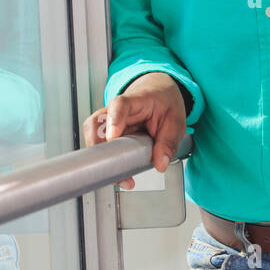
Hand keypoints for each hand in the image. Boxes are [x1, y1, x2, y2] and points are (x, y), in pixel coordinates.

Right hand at [81, 72, 186, 190]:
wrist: (158, 92)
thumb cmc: (164, 102)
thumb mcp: (176, 121)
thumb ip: (169, 142)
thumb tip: (161, 163)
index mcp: (135, 100)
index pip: (119, 106)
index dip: (114, 120)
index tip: (113, 136)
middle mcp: (115, 110)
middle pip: (96, 125)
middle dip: (102, 149)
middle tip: (119, 168)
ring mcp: (108, 121)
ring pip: (93, 137)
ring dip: (103, 160)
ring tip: (123, 177)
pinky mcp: (107, 133)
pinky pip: (99, 147)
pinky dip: (107, 163)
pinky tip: (121, 174)